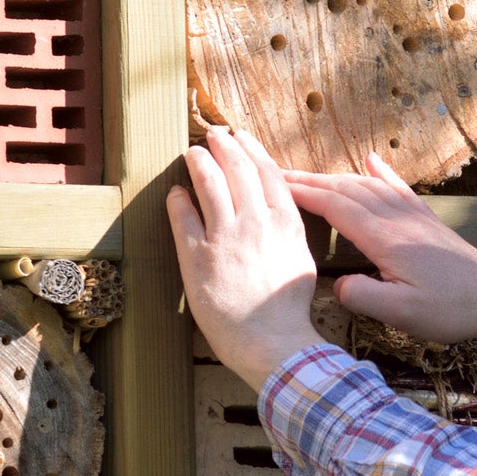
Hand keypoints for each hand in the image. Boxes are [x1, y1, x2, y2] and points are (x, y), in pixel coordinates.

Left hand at [167, 127, 323, 390]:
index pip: (266, 171)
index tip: (240, 136)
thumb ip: (288, 229)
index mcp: (286, 222)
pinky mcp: (198, 257)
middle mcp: (256, 222)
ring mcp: (226, 238)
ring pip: (209, 183)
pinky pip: (183, 217)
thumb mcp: (301, 259)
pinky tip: (175, 193)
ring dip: (198, 162)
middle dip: (223, 145)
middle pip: (237, 169)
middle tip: (212, 135)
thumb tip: (275, 210)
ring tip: (191, 153)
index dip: (251, 148)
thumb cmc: (288, 309)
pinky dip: (178, 199)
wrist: (272, 341)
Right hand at [284, 154, 476, 381]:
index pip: (336, 206)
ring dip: (334, 176)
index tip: (274, 184)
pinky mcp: (426, 219)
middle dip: (309, 179)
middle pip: (346, 189)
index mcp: (386, 238)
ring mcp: (413, 215)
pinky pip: (397, 187)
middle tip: (275, 173)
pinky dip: (380, 171)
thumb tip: (337, 285)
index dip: (303, 193)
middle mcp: (398, 217)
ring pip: (367, 185)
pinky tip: (372, 157)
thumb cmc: (451, 310)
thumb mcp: (402, 316)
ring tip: (306, 173)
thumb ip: (364, 297)